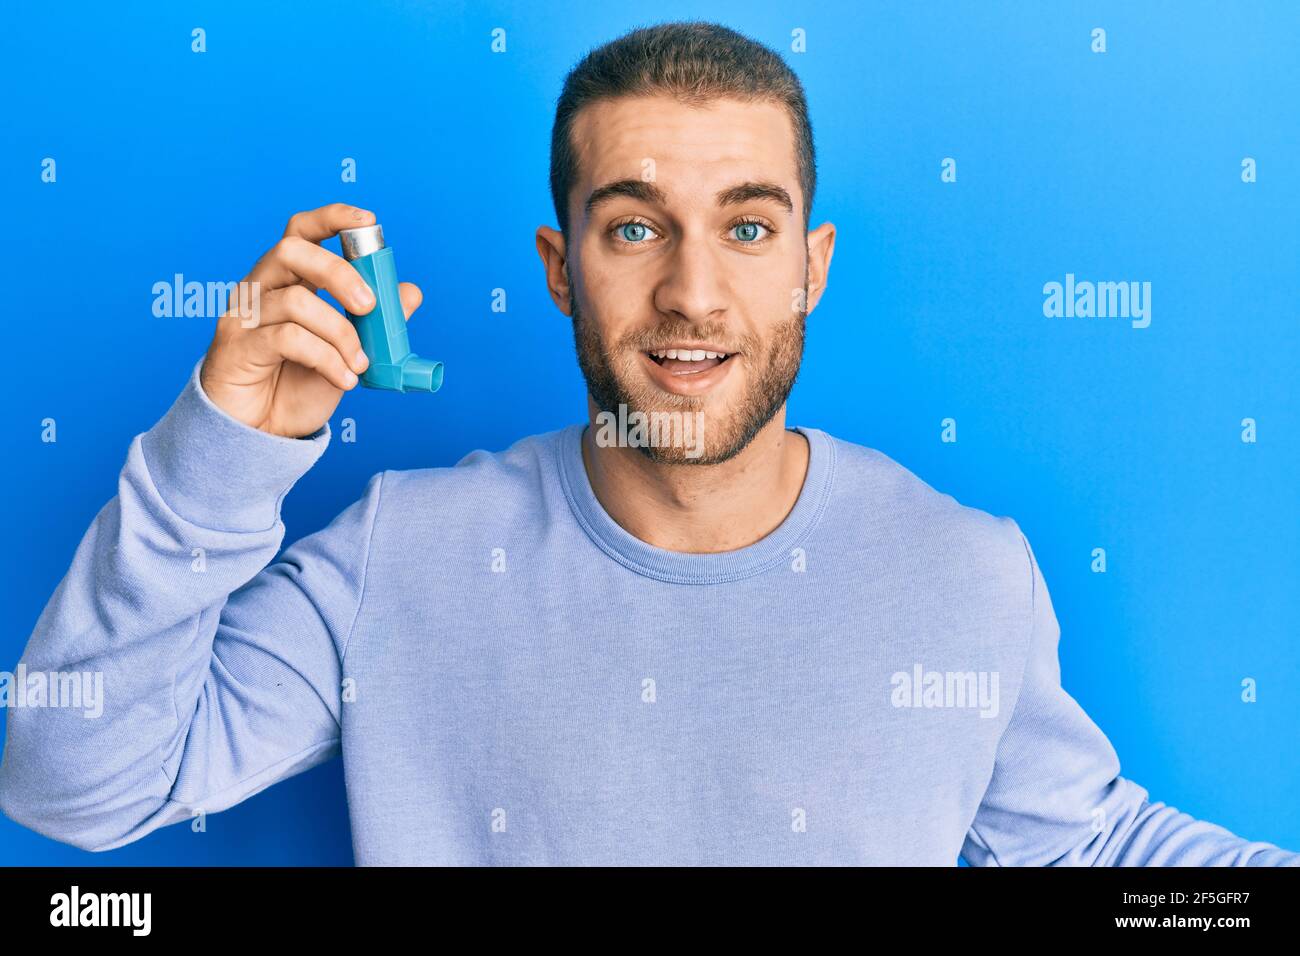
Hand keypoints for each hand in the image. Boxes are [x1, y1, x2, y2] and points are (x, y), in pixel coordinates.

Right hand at [199, 203, 422, 437]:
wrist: (261, 434)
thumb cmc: (297, 388)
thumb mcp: (347, 352)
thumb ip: (376, 323)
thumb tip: (410, 292)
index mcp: (286, 280)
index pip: (301, 231)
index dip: (332, 218)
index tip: (369, 222)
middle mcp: (259, 289)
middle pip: (293, 250)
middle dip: (339, 273)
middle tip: (368, 307)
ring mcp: (244, 315)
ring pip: (296, 300)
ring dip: (340, 333)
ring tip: (359, 364)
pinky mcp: (237, 346)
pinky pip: (287, 338)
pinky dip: (326, 358)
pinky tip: (344, 380)